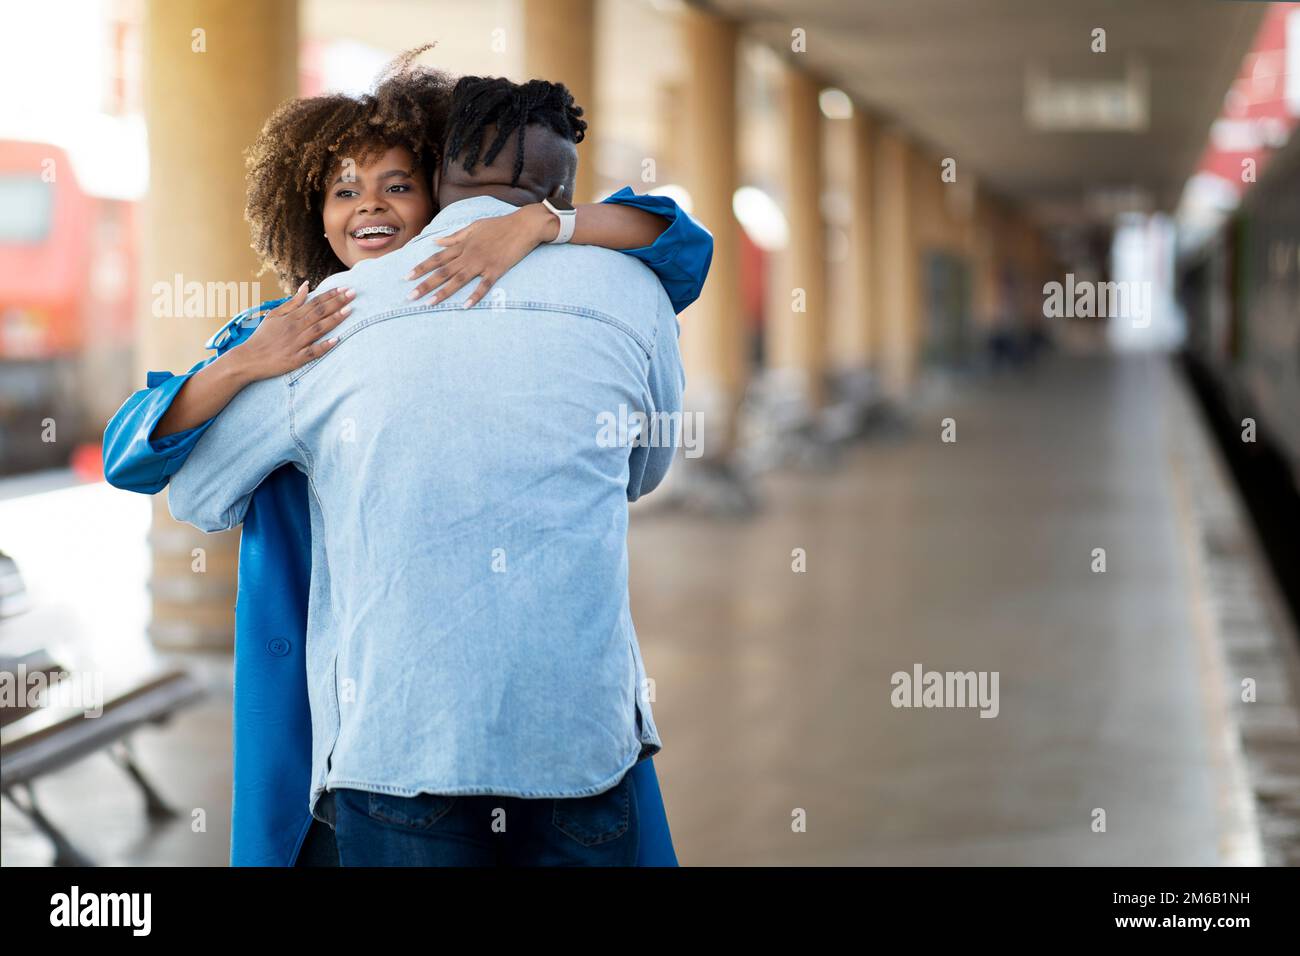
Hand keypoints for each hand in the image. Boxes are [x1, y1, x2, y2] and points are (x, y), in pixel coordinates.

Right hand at [234, 282, 354, 382]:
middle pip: (319, 313)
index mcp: (291, 317)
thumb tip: (306, 285)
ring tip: (349, 310)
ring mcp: (296, 343)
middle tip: (353, 293)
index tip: (344, 289)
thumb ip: (292, 302)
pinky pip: (312, 352)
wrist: (248, 359)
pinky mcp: (296, 359)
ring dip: (334, 319)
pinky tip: (337, 340)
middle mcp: (295, 328)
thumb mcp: (274, 315)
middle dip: (337, 302)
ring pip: (318, 329)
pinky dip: (324, 346)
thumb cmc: (262, 336)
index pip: (314, 303)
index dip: (330, 295)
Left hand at [405, 204, 556, 307]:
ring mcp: (482, 263)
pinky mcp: (497, 270)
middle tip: (410, 296)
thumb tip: (436, 242)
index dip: (421, 268)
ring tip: (429, 303)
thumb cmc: (499, 225)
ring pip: (458, 280)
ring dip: (443, 292)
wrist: (524, 225)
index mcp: (463, 245)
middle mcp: (469, 254)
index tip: (407, 277)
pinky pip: (484, 285)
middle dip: (425, 284)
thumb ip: (455, 237)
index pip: (437, 258)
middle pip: (443, 271)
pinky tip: (465, 306)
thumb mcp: (474, 227)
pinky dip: (475, 296)